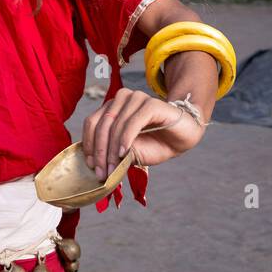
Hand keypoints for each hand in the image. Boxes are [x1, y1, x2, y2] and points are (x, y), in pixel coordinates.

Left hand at [81, 87, 204, 178]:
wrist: (183, 139)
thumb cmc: (155, 144)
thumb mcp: (130, 152)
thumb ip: (113, 152)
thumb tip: (95, 164)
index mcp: (112, 107)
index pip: (92, 122)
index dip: (89, 144)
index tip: (90, 165)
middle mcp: (122, 98)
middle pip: (101, 124)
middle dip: (100, 151)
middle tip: (101, 172)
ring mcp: (136, 98)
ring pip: (116, 125)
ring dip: (112, 150)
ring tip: (112, 168)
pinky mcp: (151, 104)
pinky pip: (133, 122)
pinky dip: (126, 139)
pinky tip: (124, 153)